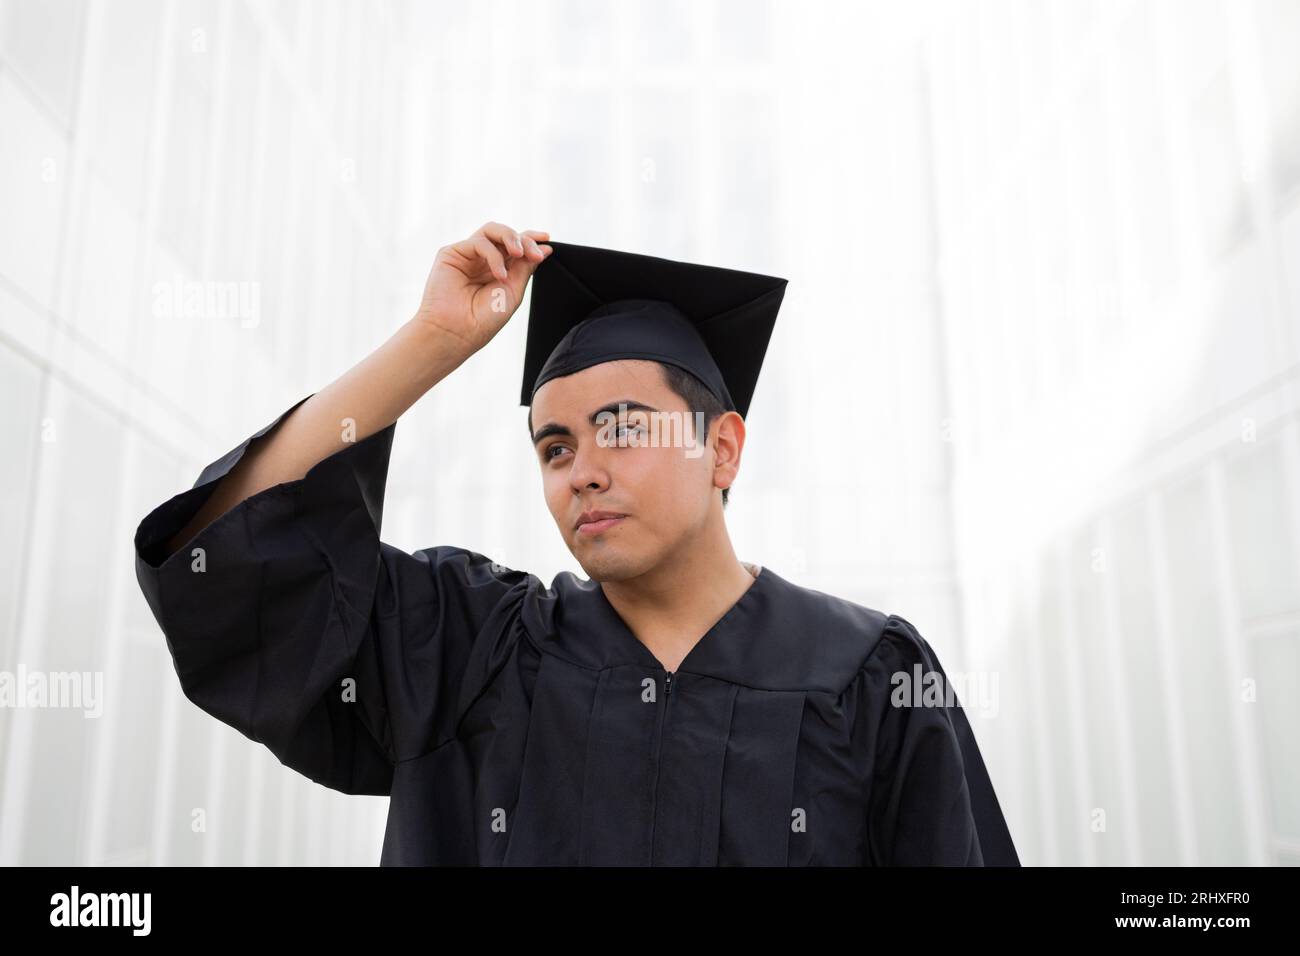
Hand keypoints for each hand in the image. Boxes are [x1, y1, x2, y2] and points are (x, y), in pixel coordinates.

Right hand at [414, 221, 551, 351]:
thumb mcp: (513, 291)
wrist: (456, 333)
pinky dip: (494, 255)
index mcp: (498, 269)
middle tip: (535, 254)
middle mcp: (483, 260)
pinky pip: (479, 242)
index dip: (532, 239)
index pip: (516, 246)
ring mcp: (467, 255)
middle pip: (506, 235)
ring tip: (519, 254)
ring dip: (510, 238)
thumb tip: (544, 248)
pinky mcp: (452, 253)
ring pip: (491, 230)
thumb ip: (526, 268)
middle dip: (525, 240)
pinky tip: (499, 274)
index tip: (547, 239)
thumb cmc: (483, 320)